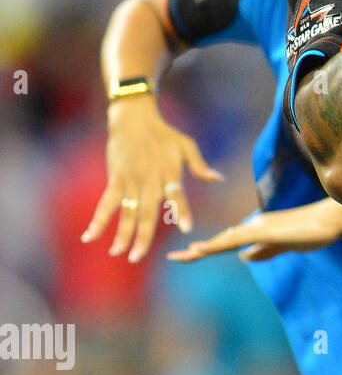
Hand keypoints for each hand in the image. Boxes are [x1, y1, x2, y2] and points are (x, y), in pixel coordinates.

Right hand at [81, 97, 223, 261]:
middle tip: (138, 256)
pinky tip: (89, 236)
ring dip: (121, 233)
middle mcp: (150, 179)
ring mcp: (131, 180)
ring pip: (126, 211)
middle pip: (147, 211)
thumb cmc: (164, 133)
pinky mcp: (116, 178)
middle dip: (143, 236)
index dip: (181, 211)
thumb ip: (199, 165)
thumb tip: (218, 179)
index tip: (187, 229)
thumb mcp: (187, 145)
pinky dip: (98, 219)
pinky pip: (106, 202)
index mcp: (170, 173)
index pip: (178, 195)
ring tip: (118, 252)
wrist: (134, 118)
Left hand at [166, 197, 341, 262]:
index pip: (229, 242)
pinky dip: (218, 245)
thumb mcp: (285, 245)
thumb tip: (244, 258)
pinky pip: (237, 240)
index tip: (189, 254)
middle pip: (221, 240)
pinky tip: (204, 249)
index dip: (209, 249)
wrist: (331, 220)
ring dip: (203, 249)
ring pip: (225, 240)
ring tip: (181, 256)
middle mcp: (253, 226)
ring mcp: (258, 227)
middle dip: (197, 251)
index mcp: (258, 230)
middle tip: (174, 258)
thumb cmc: (313, 232)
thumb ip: (265, 251)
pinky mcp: (265, 231)